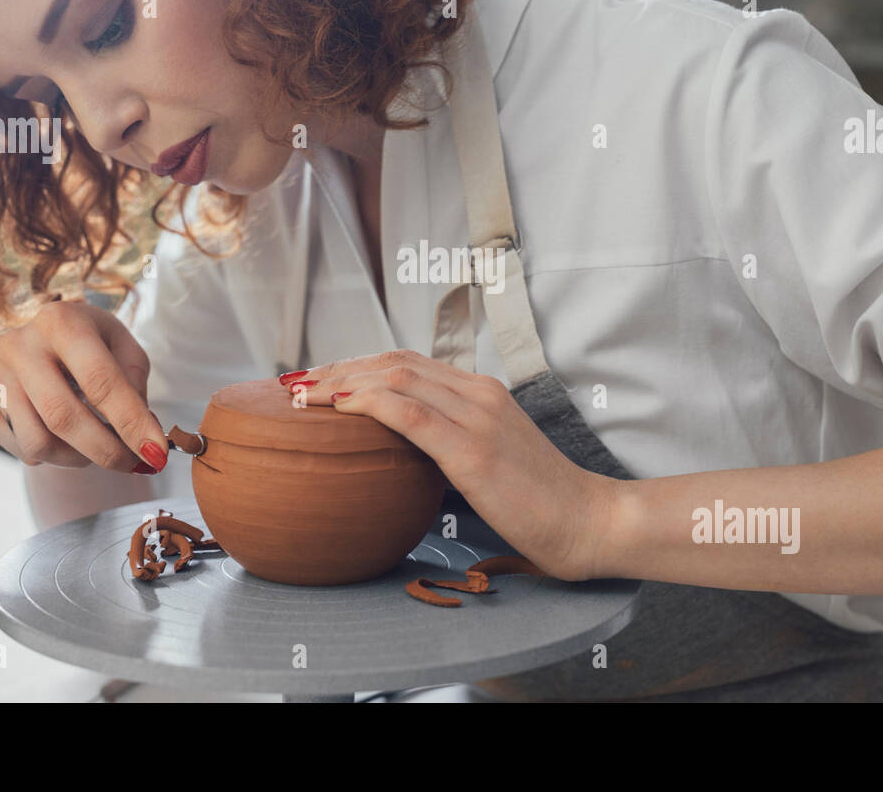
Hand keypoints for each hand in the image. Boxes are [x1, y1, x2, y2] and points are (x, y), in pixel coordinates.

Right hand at [0, 300, 169, 473]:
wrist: (47, 338)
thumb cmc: (94, 344)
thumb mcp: (125, 349)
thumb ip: (136, 388)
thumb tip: (144, 438)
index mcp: (62, 321)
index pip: (100, 381)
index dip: (130, 422)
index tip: (156, 453)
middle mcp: (20, 344)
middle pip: (62, 416)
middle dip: (106, 451)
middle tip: (134, 464)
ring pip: (38, 442)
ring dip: (79, 457)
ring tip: (98, 445)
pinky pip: (21, 449)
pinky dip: (52, 456)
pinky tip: (66, 438)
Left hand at [279, 349, 618, 580]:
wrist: (588, 522)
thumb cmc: (541, 503)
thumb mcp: (490, 463)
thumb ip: (451, 449)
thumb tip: (405, 458)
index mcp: (482, 393)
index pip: (408, 361)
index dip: (357, 365)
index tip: (319, 381)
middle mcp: (478, 393)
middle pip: (394, 360)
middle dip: (338, 368)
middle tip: (295, 383)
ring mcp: (477, 417)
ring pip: (397, 377)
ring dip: (341, 382)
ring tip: (302, 394)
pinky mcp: (473, 450)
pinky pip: (411, 413)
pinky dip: (368, 404)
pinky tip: (338, 408)